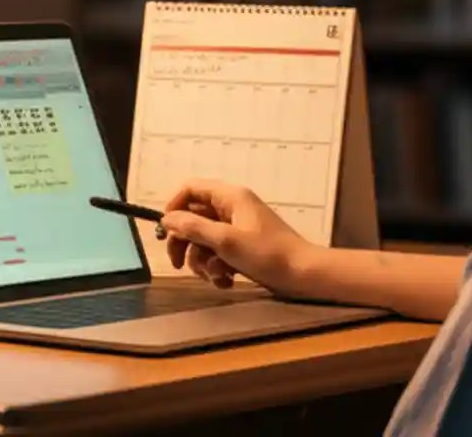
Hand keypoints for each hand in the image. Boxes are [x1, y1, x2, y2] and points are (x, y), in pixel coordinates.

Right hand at [160, 179, 317, 294]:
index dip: (174, 207)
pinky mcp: (243, 247)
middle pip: (193, 218)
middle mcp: (232, 208)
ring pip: (204, 240)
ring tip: (215, 277)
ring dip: (203, 261)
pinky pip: (218, 253)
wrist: (304, 275)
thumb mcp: (226, 241)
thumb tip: (167, 218)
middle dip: (185, 243)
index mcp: (230, 197)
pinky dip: (217, 268)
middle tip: (177, 264)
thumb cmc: (267, 254)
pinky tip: (226, 281)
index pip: (190, 189)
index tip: (166, 231)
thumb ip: (193, 227)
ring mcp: (237, 228)